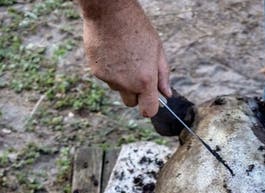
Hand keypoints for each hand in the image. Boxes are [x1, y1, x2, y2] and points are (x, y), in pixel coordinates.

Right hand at [80, 0, 170, 116]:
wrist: (109, 10)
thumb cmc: (136, 26)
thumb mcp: (157, 49)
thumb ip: (163, 75)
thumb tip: (167, 94)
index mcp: (145, 80)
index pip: (148, 111)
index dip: (149, 107)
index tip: (150, 101)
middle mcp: (126, 84)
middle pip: (131, 103)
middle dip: (135, 94)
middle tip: (137, 73)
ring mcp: (110, 79)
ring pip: (118, 88)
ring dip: (122, 79)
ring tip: (123, 55)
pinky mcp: (96, 72)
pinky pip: (106, 78)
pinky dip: (110, 69)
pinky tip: (112, 51)